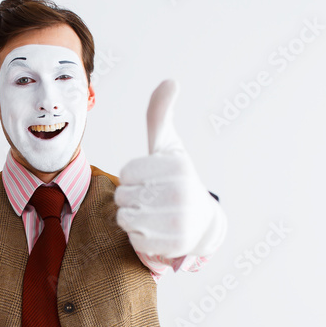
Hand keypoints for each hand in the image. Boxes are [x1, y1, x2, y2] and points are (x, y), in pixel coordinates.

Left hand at [115, 80, 225, 257]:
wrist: (203, 223)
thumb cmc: (176, 180)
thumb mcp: (169, 147)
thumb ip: (160, 115)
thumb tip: (171, 81)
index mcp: (177, 166)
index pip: (126, 173)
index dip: (132, 178)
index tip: (151, 180)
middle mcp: (181, 192)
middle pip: (122, 196)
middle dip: (130, 198)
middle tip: (151, 199)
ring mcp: (179, 220)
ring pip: (124, 218)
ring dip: (132, 218)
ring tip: (152, 214)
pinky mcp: (174, 245)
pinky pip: (133, 240)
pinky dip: (140, 238)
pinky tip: (156, 231)